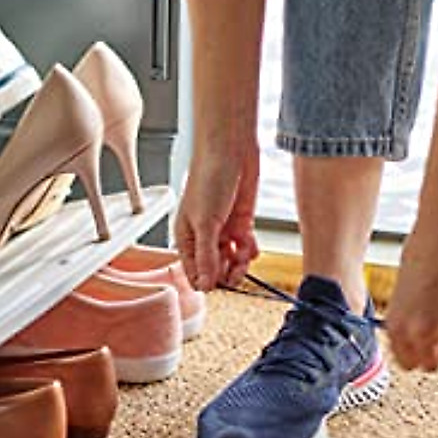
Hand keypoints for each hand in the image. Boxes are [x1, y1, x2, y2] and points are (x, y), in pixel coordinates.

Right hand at [175, 145, 259, 290]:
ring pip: (232, 261)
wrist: (231, 151)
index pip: (194, 272)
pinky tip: (250, 244)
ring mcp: (223, 231)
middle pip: (215, 270)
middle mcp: (204, 237)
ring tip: (244, 253)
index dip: (207, 280)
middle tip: (236, 268)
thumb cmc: (209, 178)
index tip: (219, 280)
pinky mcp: (241, 223)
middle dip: (226, 272)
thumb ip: (207, 256)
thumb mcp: (205, 223)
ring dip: (240, 262)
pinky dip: (250, 250)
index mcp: (186, 238)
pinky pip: (245, 247)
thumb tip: (206, 285)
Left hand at [385, 220, 437, 370]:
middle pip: (430, 366)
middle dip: (435, 355)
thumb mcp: (403, 288)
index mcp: (397, 325)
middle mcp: (419, 332)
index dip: (413, 356)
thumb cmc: (421, 251)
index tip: (419, 350)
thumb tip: (414, 331)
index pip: (405, 362)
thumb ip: (407, 315)